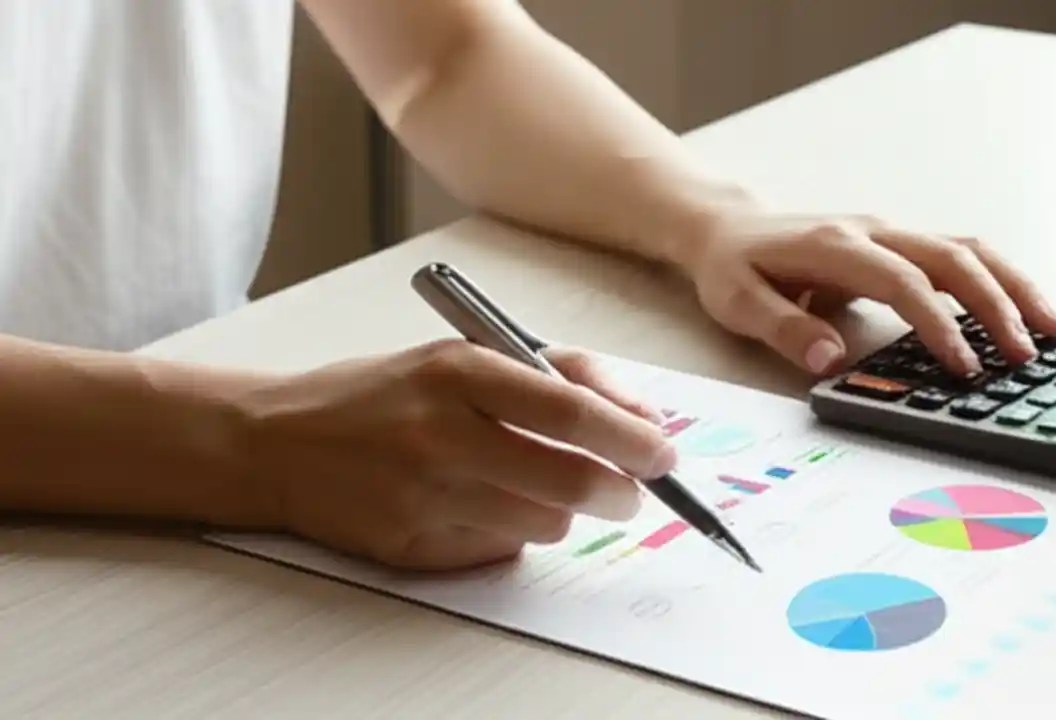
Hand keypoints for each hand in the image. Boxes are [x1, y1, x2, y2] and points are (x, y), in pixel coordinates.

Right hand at [235, 340, 672, 570]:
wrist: (278, 442)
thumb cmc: (385, 395)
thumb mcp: (464, 356)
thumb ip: (559, 375)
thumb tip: (641, 418)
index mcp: (457, 372)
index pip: (571, 410)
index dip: (633, 437)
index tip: (664, 452)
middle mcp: (439, 434)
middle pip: (569, 480)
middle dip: (622, 491)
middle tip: (632, 490)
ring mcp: (422, 496)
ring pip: (546, 523)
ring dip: (564, 510)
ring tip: (533, 484)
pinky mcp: (410, 547)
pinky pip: (500, 550)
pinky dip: (513, 531)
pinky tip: (479, 504)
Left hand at [681, 211, 1055, 375]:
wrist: (728, 227)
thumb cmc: (733, 267)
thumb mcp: (737, 301)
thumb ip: (782, 328)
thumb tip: (829, 357)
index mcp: (835, 245)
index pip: (902, 282)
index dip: (937, 323)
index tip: (963, 367)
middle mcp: (872, 231)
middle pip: (952, 257)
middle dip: (996, 305)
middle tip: (1027, 355)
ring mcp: (891, 234)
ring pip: (968, 250)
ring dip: (1013, 287)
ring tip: (1053, 330)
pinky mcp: (900, 244)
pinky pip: (961, 256)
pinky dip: (999, 280)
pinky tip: (1024, 311)